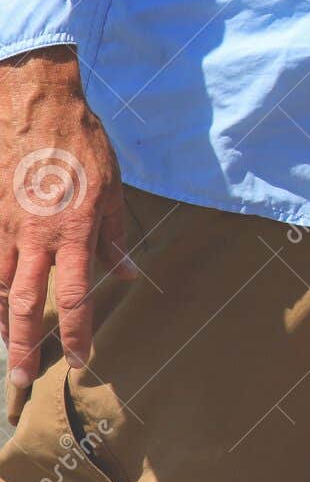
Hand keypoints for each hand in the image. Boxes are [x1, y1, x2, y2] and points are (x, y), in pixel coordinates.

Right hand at [0, 45, 131, 416]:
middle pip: (22, 304)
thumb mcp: (111, 187)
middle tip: (22, 379)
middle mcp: (33, 236)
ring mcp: (2, 225)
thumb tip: (125, 275)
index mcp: (72, 231)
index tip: (83, 359)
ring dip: (0, 321)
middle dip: (24, 346)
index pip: (74, 297)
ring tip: (9, 348)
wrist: (33, 102)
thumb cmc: (80, 143)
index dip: (77, 334)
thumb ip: (114, 236)